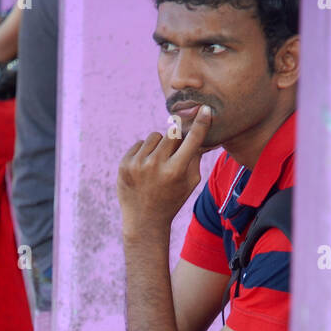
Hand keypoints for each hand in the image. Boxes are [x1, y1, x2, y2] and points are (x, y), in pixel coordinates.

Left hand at [117, 104, 211, 237]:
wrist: (144, 220)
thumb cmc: (172, 199)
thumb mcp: (190, 183)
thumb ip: (195, 157)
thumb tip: (200, 132)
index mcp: (176, 171)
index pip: (191, 140)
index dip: (200, 124)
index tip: (205, 109)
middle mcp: (156, 165)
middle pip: (172, 134)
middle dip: (176, 140)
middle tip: (174, 155)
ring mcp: (138, 164)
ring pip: (155, 136)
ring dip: (159, 146)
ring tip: (158, 164)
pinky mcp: (124, 163)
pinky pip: (140, 143)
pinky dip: (145, 152)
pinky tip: (145, 169)